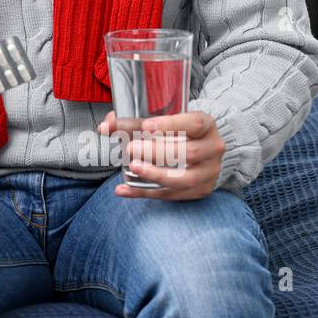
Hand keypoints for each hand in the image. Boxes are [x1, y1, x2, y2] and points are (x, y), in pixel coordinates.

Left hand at [97, 110, 224, 199]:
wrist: (204, 150)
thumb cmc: (179, 132)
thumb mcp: (163, 122)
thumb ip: (132, 122)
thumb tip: (105, 126)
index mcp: (206, 125)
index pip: (194, 124)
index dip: (171, 125)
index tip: (146, 126)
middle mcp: (212, 149)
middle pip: (189, 153)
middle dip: (158, 152)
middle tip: (132, 148)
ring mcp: (208, 173)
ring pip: (184, 178)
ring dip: (156, 174)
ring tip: (133, 168)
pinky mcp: (200, 191)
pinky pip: (172, 196)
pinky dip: (145, 193)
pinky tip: (124, 189)